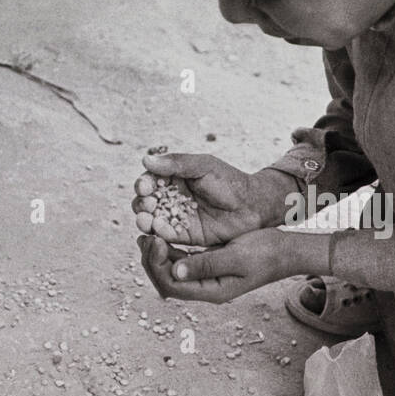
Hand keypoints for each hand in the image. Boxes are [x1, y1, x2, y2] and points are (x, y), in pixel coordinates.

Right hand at [131, 153, 296, 246]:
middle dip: (142, 203)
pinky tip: (158, 231)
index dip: (143, 184)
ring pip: (152, 219)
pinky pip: (166, 235)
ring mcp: (177, 217)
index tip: (144, 186)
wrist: (252, 206)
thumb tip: (146, 160)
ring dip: (144, 219)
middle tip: (148, 204)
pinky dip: (159, 233)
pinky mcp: (185, 235)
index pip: (150, 181)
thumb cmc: (230, 182)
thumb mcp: (203, 166)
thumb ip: (176, 163)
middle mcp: (172, 198)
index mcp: (174, 178)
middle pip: (146, 202)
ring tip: (146, 220)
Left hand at [137, 228, 293, 303]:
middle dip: (152, 261)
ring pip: (171, 272)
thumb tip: (175, 270)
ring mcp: (207, 279)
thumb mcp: (237, 255)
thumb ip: (207, 264)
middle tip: (145, 236)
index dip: (157, 264)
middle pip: (167, 282)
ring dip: (158, 255)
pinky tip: (163, 236)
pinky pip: (182, 263)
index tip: (156, 239)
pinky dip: (170, 251)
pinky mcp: (210, 267)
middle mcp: (207, 289)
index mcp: (213, 291)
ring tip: (148, 234)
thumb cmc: (266, 252)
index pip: (171, 285)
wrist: (286, 251)